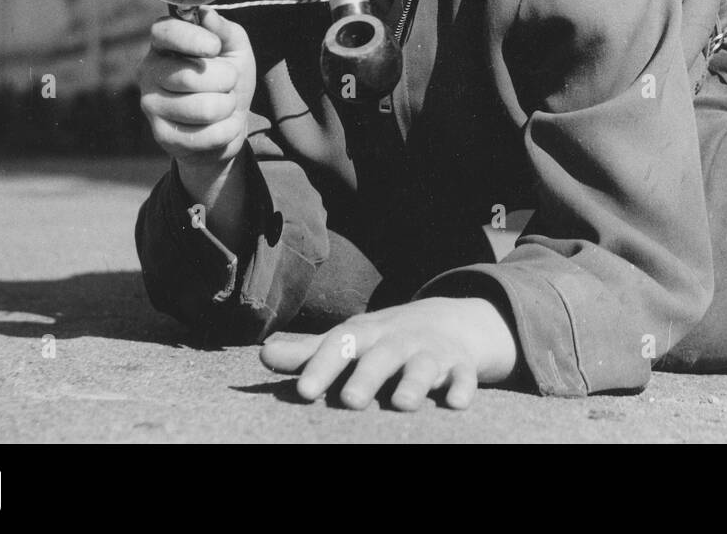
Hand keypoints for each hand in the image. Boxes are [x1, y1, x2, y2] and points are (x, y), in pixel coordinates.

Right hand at [138, 7, 255, 196]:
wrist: (228, 122)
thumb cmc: (228, 79)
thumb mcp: (235, 49)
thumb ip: (225, 30)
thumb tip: (209, 16)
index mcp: (163, 45)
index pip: (164, 32)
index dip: (191, 38)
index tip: (215, 47)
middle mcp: (149, 73)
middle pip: (189, 76)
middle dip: (226, 80)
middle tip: (228, 82)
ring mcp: (152, 106)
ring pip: (204, 108)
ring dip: (228, 106)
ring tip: (224, 103)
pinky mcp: (163, 136)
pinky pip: (208, 135)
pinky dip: (228, 129)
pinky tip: (221, 125)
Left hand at [259, 297, 517, 410]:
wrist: (448, 321)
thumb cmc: (385, 341)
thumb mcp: (350, 341)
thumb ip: (309, 353)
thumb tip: (262, 355)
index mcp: (367, 335)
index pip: (341, 345)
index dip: (322, 366)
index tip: (303, 391)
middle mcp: (399, 341)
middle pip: (383, 356)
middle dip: (368, 376)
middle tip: (351, 402)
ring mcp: (432, 353)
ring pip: (424, 366)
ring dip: (414, 382)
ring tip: (402, 404)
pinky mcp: (462, 367)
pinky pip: (465, 377)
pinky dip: (462, 388)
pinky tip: (456, 402)